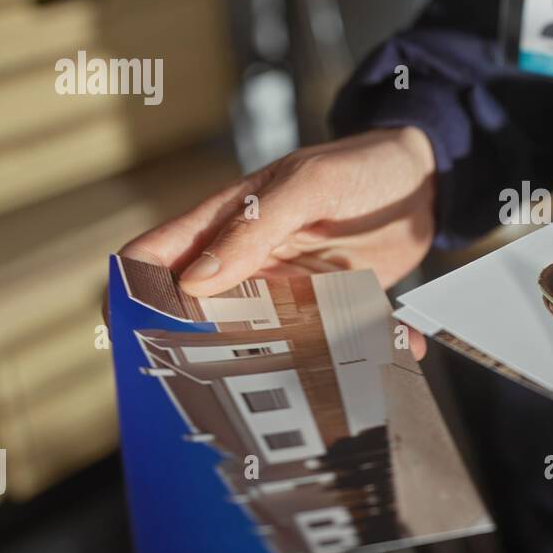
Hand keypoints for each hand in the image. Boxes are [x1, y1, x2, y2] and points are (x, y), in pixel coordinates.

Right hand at [117, 127, 435, 357]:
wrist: (423, 175)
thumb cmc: (361, 164)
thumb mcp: (309, 184)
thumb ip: (255, 226)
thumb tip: (194, 280)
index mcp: (225, 222)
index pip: (155, 257)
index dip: (130, 293)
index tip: (129, 335)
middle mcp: (249, 263)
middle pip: (202, 315)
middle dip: (200, 353)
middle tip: (216, 388)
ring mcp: (289, 289)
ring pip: (266, 343)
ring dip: (288, 366)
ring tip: (315, 386)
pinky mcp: (334, 308)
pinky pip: (337, 342)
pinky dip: (367, 352)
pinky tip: (401, 349)